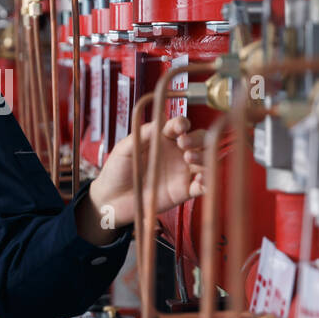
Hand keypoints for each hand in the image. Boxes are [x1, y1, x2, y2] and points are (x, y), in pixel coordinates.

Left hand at [81, 115, 206, 234]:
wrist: (111, 199)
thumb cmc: (116, 171)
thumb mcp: (124, 148)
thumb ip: (143, 134)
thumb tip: (160, 118)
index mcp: (162, 139)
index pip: (179, 126)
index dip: (182, 123)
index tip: (179, 127)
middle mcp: (176, 153)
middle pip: (199, 140)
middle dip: (197, 138)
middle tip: (184, 143)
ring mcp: (181, 172)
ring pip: (205, 160)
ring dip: (204, 157)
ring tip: (189, 158)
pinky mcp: (183, 191)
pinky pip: (202, 186)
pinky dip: (207, 182)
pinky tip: (200, 180)